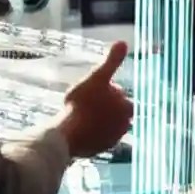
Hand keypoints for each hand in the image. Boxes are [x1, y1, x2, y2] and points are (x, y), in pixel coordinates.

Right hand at [59, 41, 132, 157]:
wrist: (67, 134)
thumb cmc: (82, 103)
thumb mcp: (97, 77)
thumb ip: (111, 61)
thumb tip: (123, 42)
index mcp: (126, 110)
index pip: (123, 97)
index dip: (110, 92)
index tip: (96, 91)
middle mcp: (123, 127)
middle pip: (115, 112)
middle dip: (105, 107)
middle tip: (86, 101)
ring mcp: (111, 140)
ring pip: (107, 125)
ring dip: (98, 119)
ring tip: (81, 113)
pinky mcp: (99, 150)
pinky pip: (97, 137)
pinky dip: (91, 132)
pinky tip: (78, 126)